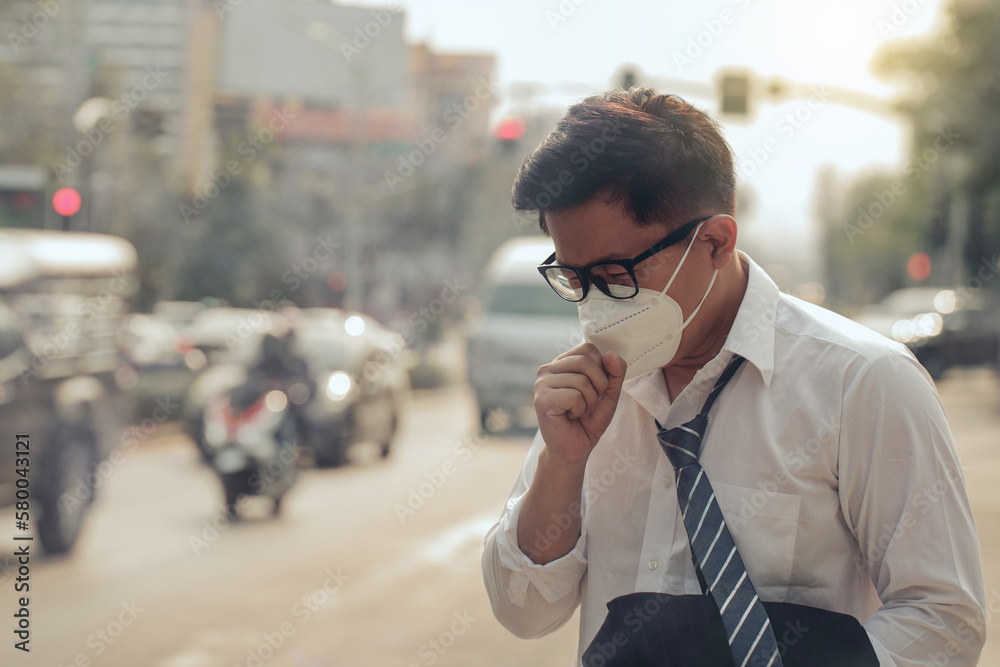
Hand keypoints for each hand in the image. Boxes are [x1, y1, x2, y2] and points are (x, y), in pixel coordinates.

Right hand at [533, 342, 625, 466]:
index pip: (588, 348)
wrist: (574, 449)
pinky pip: (574, 396)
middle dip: (599, 386)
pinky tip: (571, 416)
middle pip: (586, 361)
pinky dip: (580, 409)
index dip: (601, 369)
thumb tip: (611, 354)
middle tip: (590, 403)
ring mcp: (542, 384)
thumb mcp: (609, 394)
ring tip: (580, 411)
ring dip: (590, 402)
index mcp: (562, 363)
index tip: (596, 388)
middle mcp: (548, 369)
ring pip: (582, 380)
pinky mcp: (542, 399)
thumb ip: (614, 373)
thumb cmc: (588, 421)